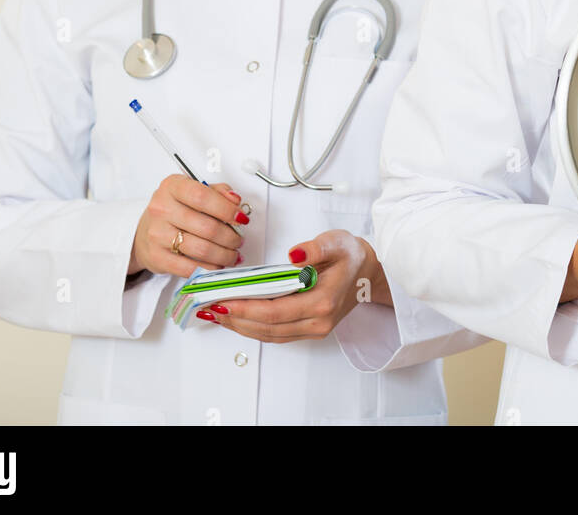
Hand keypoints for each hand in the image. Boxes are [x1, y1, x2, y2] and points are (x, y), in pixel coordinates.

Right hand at [128, 176, 247, 279]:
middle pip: (207, 227)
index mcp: (173, 187)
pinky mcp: (157, 257)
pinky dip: (210, 268)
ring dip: (224, 255)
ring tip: (232, 254)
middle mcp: (162, 209)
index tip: (241, 217)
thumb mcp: (193, 191)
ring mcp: (157, 234)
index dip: (227, 209)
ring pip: (202, 249)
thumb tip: (235, 200)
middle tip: (238, 240)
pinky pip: (190, 268)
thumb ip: (217, 191)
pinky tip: (217, 265)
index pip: (203, 196)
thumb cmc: (174, 209)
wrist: (145, 231)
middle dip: (231, 237)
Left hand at [197, 229, 388, 341]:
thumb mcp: (336, 242)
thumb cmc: (351, 256)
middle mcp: (317, 323)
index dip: (246, 308)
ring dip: (239, 326)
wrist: (369, 273)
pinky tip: (235, 318)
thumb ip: (315, 248)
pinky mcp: (307, 331)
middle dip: (235, 318)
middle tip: (208, 306)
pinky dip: (251, 327)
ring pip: (268, 335)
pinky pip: (274, 334)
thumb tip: (293, 256)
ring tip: (214, 313)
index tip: (223, 299)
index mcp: (323, 302)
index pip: (276, 311)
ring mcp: (313, 330)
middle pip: (267, 327)